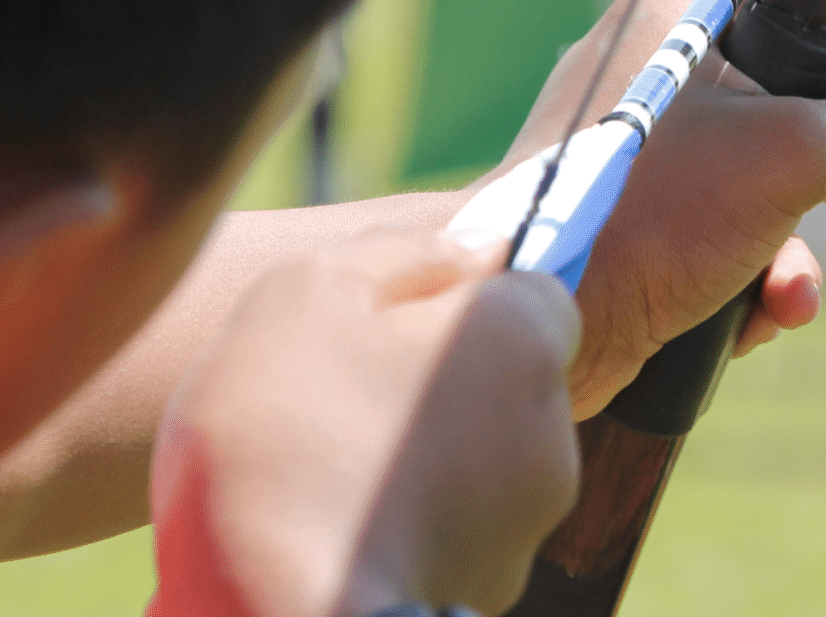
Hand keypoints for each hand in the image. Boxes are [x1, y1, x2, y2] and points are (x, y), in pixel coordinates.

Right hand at [149, 229, 578, 616]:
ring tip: (329, 470)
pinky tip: (341, 530)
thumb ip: (402, 252)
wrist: (273, 611)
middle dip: (437, 379)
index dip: (459, 296)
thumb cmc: (286, 430)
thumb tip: (472, 246)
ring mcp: (528, 520)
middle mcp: (552, 428)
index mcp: (522, 338)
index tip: (388, 319)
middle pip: (505, 376)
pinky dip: (411, 525)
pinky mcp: (493, 589)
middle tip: (339, 397)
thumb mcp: (311, 291)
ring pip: (481, 459)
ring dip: (425, 455)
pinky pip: (455, 533)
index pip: (529, 290)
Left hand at [492, 0, 825, 416]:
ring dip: (801, 242)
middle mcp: (654, 68)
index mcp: (676, 13)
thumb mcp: (787, 160)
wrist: (531, 315)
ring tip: (805, 298)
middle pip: (780, 81)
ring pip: (755, 174)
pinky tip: (756, 320)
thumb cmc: (648, 210)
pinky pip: (716, 234)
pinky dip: (744, 277)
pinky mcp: (632, 221)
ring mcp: (640, 148)